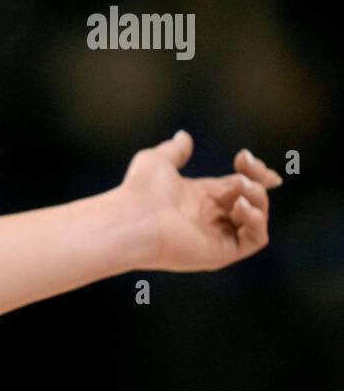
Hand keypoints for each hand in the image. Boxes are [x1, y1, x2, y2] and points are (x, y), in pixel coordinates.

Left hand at [117, 130, 281, 271]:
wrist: (133, 219)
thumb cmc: (140, 191)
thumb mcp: (157, 161)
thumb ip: (174, 150)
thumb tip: (183, 137)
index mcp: (199, 198)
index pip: (238, 186)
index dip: (254, 174)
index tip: (252, 161)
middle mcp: (210, 219)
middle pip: (251, 198)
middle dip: (257, 179)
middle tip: (246, 167)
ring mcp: (216, 237)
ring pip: (256, 218)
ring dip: (258, 198)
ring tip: (241, 188)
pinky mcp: (221, 253)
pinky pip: (255, 239)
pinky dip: (257, 221)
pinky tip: (240, 205)